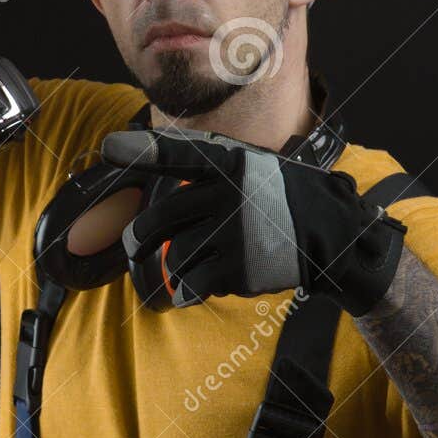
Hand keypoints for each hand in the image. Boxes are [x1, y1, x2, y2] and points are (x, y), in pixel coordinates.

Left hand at [99, 127, 405, 313]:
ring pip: (174, 256)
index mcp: (228, 165)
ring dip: (174, 265)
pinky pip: (191, 284)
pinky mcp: (238, 269)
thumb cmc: (279, 198)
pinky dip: (188, 288)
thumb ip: (204, 165)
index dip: (140, 151)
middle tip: (132, 246)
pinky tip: (199, 284)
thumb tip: (148, 165)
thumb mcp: (248, 166)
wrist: (330, 235)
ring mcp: (232, 234)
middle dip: (138, 238)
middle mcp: (227, 196)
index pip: (177, 155)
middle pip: (159, 220)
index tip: (106, 149)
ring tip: (193, 264)